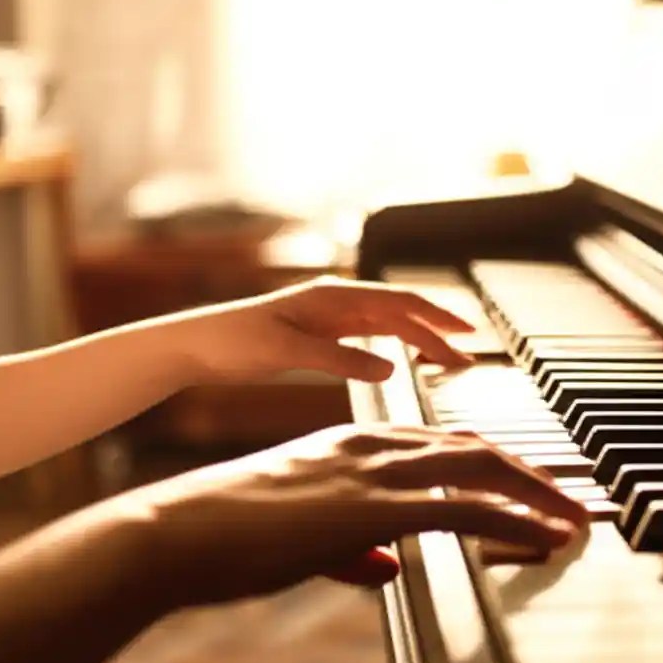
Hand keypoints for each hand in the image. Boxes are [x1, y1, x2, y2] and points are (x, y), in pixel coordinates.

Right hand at [126, 423, 588, 606]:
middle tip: (568, 497)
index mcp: (354, 444)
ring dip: (537, 494)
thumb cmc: (228, 534)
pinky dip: (515, 520)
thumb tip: (387, 565)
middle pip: (475, 448)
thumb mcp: (300, 536)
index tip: (527, 484)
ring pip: (482, 470)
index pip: (442, 444)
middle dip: (529, 472)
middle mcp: (374, 446)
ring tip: (573, 517)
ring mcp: (377, 472)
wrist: (180, 531)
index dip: (492, 463)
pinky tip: (544, 536)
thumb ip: (351, 547)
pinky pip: (467, 508)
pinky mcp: (378, 506)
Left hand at [175, 275, 475, 383]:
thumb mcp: (288, 352)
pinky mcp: (319, 334)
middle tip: (468, 358)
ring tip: (447, 361)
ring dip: (419, 341)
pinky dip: (395, 347)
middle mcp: (335, 301)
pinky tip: (406, 360)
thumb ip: (341, 359)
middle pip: (400, 314)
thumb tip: (392, 367)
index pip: (400, 301)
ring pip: (388, 326)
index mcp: (333, 296)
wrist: (193, 347)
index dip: (437, 316)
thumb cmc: (233, 342)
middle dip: (437, 333)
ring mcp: (328, 317)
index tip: (468, 333)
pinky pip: (369, 337)